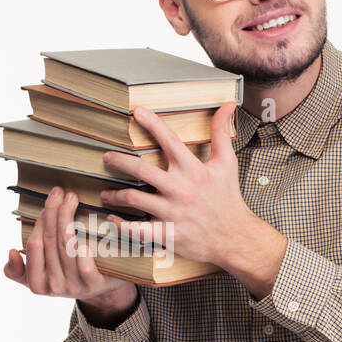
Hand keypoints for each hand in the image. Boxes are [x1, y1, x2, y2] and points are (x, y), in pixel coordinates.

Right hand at [4, 186, 137, 318]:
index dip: (40, 222)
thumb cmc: (68, 276)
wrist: (101, 289)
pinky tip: (85, 234)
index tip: (47, 204)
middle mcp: (54, 287)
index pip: (34, 245)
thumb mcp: (40, 277)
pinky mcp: (94, 285)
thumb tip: (11, 253)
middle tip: (59, 192)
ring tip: (71, 199)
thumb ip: (19, 270)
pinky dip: (83, 251)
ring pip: (66, 247)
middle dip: (53, 212)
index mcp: (37, 284)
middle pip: (50, 241)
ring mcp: (75, 287)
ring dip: (67, 218)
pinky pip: (85, 267)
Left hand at [98, 103, 251, 264]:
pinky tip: (112, 219)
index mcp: (193, 170)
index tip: (136, 112)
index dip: (152, 124)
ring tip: (106, 194)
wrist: (235, 237)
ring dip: (115, 195)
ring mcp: (173, 212)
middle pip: (142, 169)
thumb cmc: (228, 198)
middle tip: (107, 158)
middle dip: (119, 161)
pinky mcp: (169, 233)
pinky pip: (138, 230)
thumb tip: (227, 105)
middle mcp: (181, 189)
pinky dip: (121, 225)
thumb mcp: (227, 163)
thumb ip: (221, 133)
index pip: (170, 140)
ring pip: (134, 198)